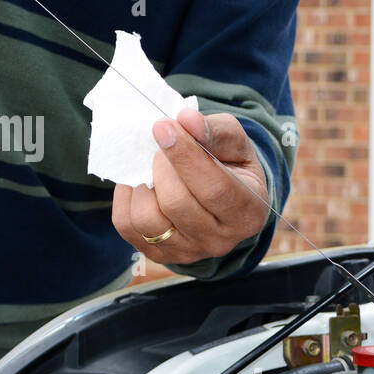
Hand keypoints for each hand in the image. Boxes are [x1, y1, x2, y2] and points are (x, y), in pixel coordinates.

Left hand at [112, 110, 269, 266]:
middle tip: (162, 144)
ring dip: (142, 182)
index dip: (184, 155)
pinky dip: (126, 196)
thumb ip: (214, 130)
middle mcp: (219, 241)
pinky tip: (141, 182)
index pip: (213, 188)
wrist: (220, 199)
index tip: (163, 126)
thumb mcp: (235, 143)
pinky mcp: (157, 254)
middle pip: (175, 203)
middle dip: (161, 166)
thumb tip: (186, 119)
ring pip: (146, 218)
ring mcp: (186, 252)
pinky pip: (126, 224)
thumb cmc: (230, 166)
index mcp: (247, 213)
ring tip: (152, 165)